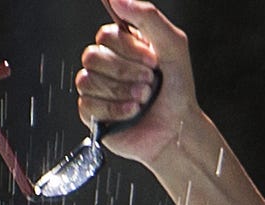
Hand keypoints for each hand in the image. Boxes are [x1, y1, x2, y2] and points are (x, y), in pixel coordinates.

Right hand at [76, 0, 195, 163]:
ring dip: (122, 90)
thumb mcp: (173, 44)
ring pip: (87, 80)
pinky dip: (115, 108)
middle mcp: (106, 64)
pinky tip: (132, 112)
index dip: (129, 49)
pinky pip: (87, 104)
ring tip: (143, 99)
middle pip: (92, 56)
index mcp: (122, 45)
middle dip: (126, 71)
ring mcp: (96, 88)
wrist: (178, 128)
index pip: (105, 35)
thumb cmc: (177, 88)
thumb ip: (147, 16)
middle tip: (149, 82)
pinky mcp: (92, 114)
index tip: (153, 60)